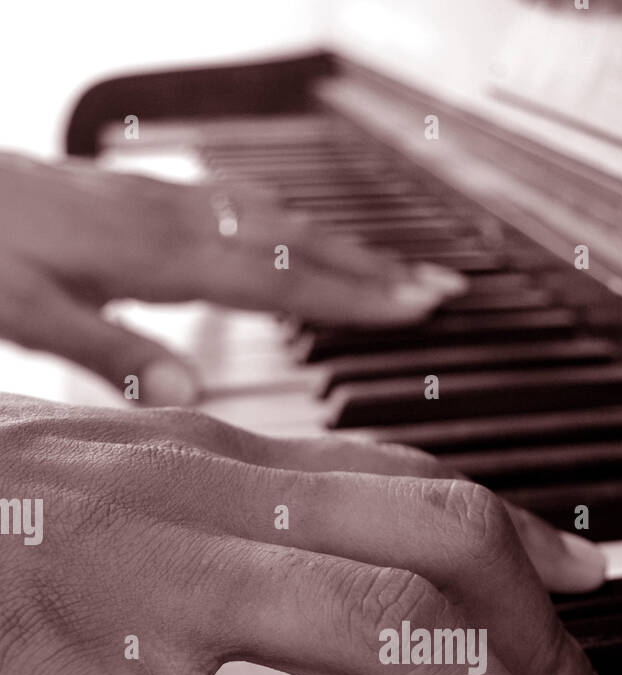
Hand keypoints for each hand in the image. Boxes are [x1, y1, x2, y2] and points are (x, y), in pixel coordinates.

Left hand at [0, 153, 465, 404]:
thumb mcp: (31, 316)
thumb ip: (116, 352)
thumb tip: (197, 392)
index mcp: (156, 252)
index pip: (279, 275)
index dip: (352, 293)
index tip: (419, 306)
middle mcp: (170, 217)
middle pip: (294, 239)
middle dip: (373, 264)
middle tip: (442, 285)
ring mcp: (158, 201)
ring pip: (272, 216)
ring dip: (339, 241)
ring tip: (392, 266)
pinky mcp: (140, 196)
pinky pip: (238, 205)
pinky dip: (287, 223)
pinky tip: (293, 235)